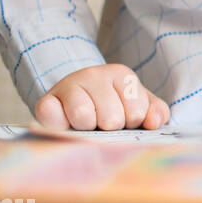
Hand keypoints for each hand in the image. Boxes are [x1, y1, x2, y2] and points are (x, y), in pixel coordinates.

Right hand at [33, 63, 171, 130]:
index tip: (124, 116)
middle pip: (112, 119)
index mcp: (122, 74)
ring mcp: (68, 85)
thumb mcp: (139, 105)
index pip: (137, 113)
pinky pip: (54, 118)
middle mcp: (93, 74)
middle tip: (102, 121)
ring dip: (87, 128)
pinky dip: (60, 127)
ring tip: (86, 122)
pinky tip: (66, 123)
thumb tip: (154, 122)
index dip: (132, 123)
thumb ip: (155, 112)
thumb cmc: (112, 105)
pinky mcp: (46, 100)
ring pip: (84, 118)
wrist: (76, 99)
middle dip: (110, 127)